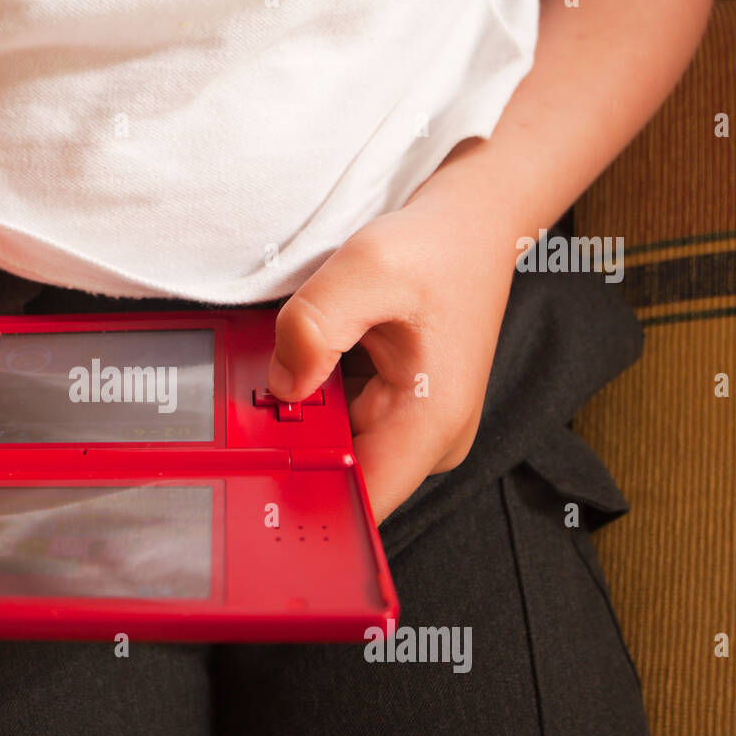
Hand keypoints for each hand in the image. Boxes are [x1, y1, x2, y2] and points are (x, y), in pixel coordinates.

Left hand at [267, 198, 515, 522]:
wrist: (471, 229)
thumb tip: (282, 384)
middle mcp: (424, 442)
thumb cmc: (439, 249)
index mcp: (429, 425)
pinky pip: (336, 423)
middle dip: (292, 440)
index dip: (305, 501)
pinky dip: (314, 397)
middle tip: (278, 382)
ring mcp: (408, 432)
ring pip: (330, 448)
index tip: (264, 474)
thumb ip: (316, 325)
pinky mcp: (394, 416)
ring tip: (307, 358)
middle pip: (335, 475)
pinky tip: (317, 359)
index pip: (361, 505)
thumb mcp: (368, 268)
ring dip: (302, 414)